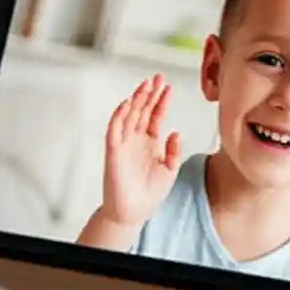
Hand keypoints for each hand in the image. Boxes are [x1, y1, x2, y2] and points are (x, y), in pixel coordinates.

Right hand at [100, 74, 181, 227]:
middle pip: (142, 111)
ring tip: (145, 85)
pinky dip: (119, 116)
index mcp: (150, 143)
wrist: (134, 212)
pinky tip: (127, 104)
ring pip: (129, 116)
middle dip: (149, 94)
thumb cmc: (150, 193)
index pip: (155, 116)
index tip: (169, 87)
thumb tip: (175, 132)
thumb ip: (173, 151)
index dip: (161, 102)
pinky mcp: (114, 151)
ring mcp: (124, 144)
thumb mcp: (170, 170)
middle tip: (157, 77)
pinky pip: (114, 130)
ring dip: (136, 100)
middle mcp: (136, 140)